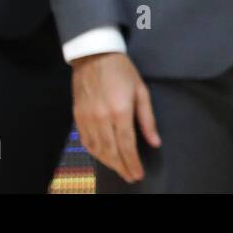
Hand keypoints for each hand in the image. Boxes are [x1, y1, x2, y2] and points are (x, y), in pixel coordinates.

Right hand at [71, 52, 160, 183]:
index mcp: (120, 110)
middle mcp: (102, 117)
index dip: (132, 162)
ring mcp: (87, 118)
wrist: (94, 55)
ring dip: (109, 162)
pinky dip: (95, 152)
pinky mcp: (77, 116)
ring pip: (97, 149)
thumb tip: (155, 142)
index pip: (126, 145)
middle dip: (122, 167)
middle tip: (131, 176)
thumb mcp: (141, 91)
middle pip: (112, 151)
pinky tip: (103, 157)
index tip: (138, 174)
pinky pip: (85, 141)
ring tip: (120, 169)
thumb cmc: (122, 71)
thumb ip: (147, 119)